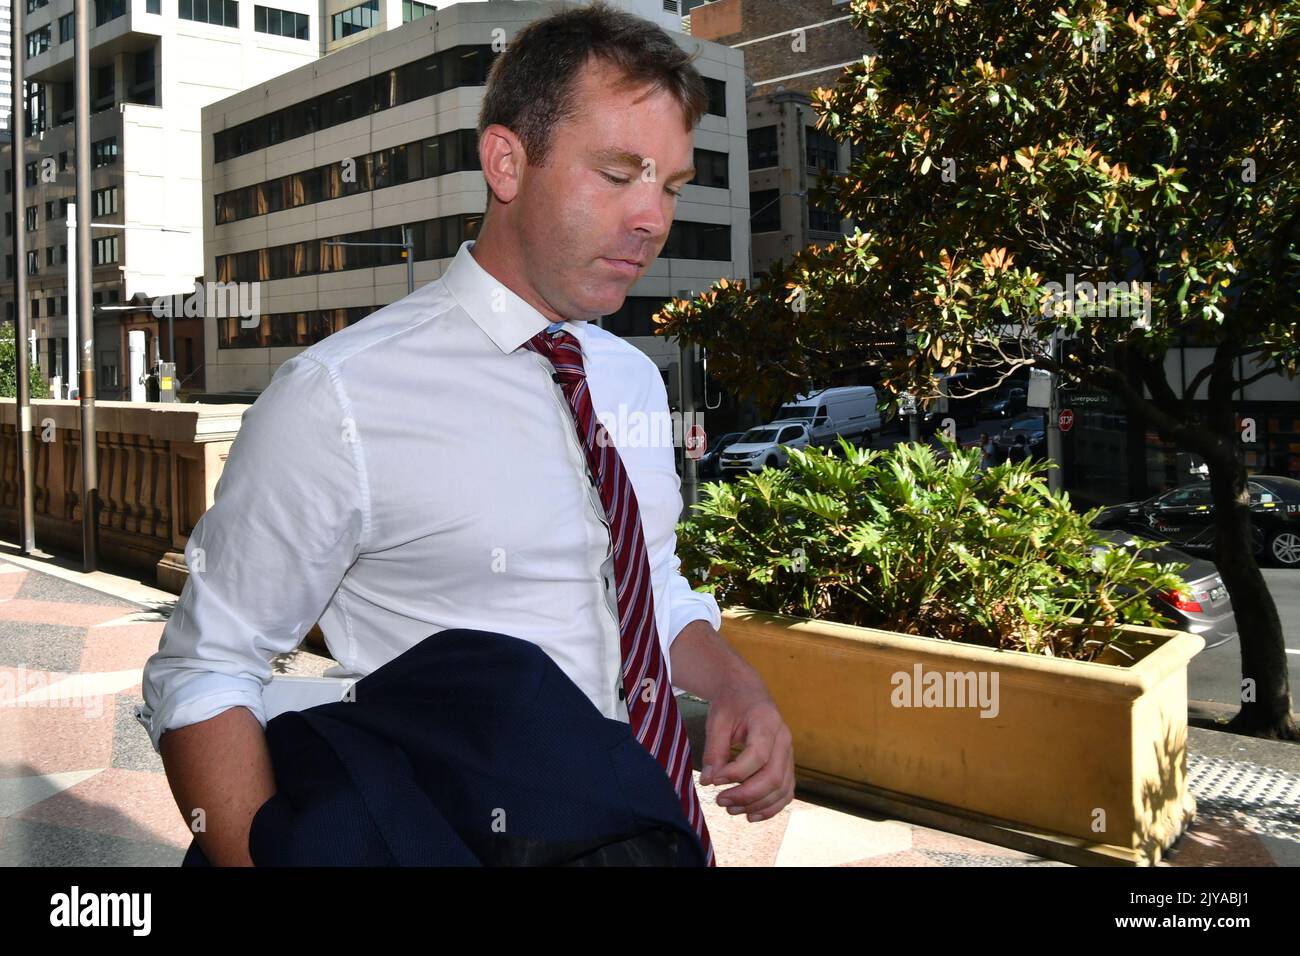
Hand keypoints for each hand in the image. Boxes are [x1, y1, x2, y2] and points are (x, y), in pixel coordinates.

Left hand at [698, 679, 793, 822]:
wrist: (747, 692)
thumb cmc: (731, 704)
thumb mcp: (717, 721)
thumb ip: (714, 751)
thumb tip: (708, 781)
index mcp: (767, 722)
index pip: (758, 755)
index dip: (736, 773)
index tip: (714, 780)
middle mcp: (784, 739)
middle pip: (773, 776)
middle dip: (746, 795)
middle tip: (720, 801)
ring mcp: (789, 753)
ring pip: (782, 788)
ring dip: (757, 805)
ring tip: (731, 809)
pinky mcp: (787, 764)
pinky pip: (786, 791)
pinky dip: (771, 807)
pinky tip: (751, 814)